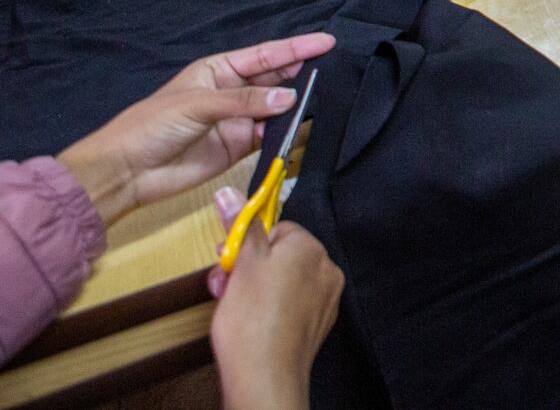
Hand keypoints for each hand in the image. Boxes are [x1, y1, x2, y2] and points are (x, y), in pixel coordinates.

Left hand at [57, 34, 334, 223]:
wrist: (128, 172)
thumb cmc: (154, 125)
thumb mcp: (198, 104)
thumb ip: (245, 102)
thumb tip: (291, 98)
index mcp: (219, 70)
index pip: (265, 56)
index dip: (296, 49)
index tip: (327, 42)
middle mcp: (234, 91)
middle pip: (276, 78)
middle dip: (303, 73)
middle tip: (337, 69)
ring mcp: (240, 120)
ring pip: (278, 107)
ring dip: (298, 104)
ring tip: (330, 97)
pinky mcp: (241, 147)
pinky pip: (273, 136)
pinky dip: (289, 133)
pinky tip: (307, 128)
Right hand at [208, 216, 341, 409]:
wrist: (265, 376)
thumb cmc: (251, 319)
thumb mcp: (240, 263)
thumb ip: (239, 225)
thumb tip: (229, 192)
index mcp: (310, 247)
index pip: (278, 229)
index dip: (248, 244)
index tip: (228, 260)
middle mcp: (326, 268)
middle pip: (280, 255)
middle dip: (248, 267)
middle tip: (224, 285)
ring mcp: (326, 298)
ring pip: (283, 280)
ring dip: (254, 287)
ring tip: (232, 306)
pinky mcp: (318, 323)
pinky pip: (291, 304)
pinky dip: (270, 307)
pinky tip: (251, 322)